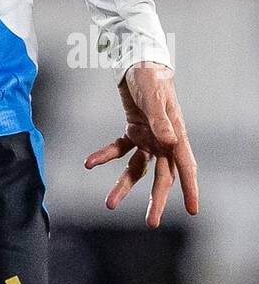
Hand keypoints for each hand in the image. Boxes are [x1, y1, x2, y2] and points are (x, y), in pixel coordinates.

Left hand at [84, 61, 198, 226]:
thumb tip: (169, 141)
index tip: (193, 210)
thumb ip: (160, 120)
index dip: (190, 189)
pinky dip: (104, 156)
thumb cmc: (150, 76)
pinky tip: (90, 162)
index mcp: (176, 134)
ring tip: (109, 204)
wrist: (137, 60)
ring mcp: (149, 137)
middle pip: (162, 175)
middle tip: (151, 222)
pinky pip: (119, 148)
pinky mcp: (133, 130)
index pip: (185, 165)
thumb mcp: (154, 96)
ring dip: (124, 185)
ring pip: (138, 169)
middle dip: (157, 200)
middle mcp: (164, 140)